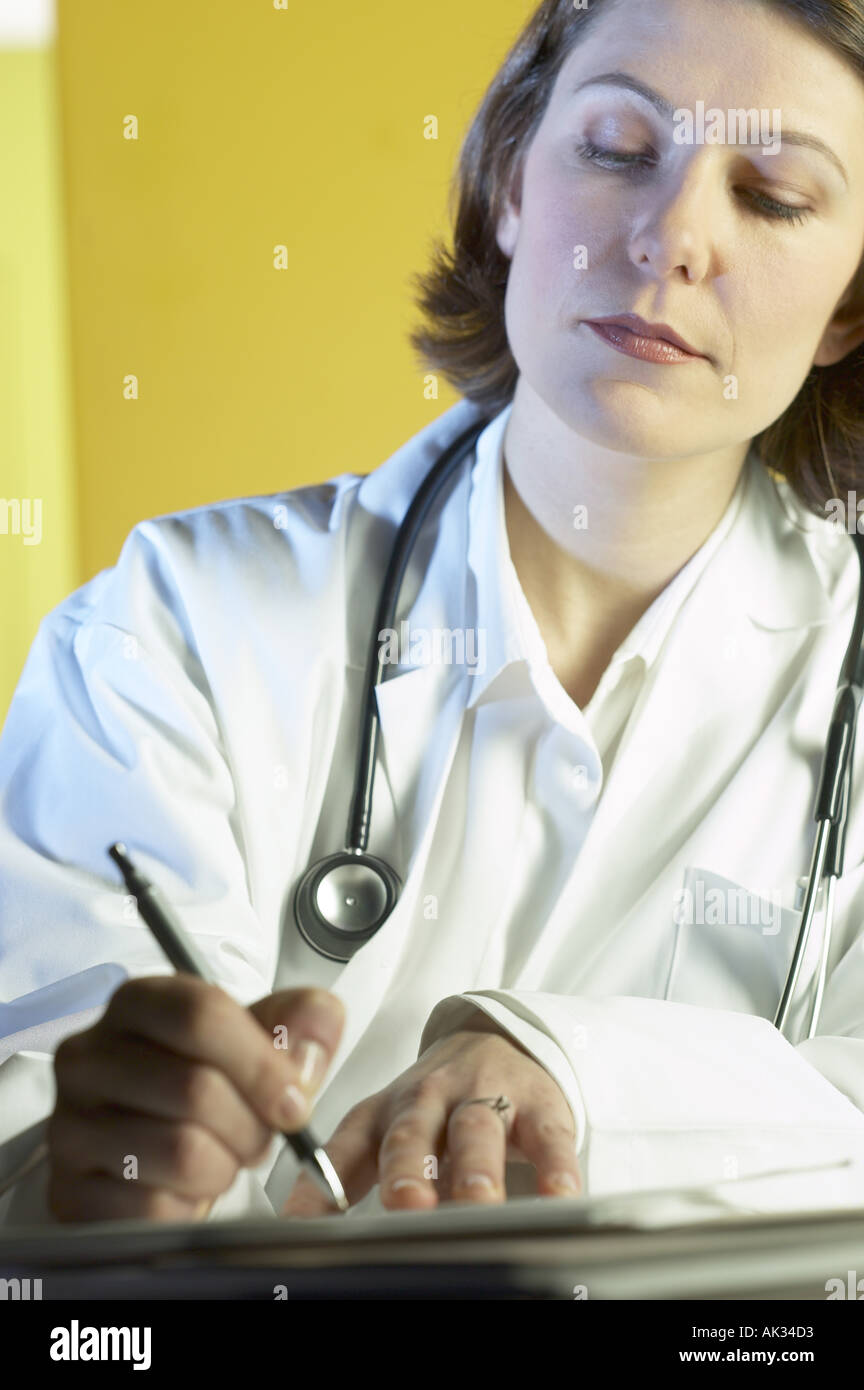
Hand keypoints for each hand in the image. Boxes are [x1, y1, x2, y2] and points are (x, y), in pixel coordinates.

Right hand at [47, 978, 343, 1221]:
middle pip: (196, 1088)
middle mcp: (90, 1057)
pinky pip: (153, 1207)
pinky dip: (189, 1206)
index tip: (294, 1099)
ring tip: (220, 1158)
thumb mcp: (256, 1040)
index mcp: (138, 1003)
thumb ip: (300, 1023)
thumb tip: (316, 1032)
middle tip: (257, 1136)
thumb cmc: (205, 1084)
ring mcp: (71, 1124)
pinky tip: (184, 1189)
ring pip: (181, 1152)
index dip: (260, 1061)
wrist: (152, 1146)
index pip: (201, 1013)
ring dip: (224, 1167)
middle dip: (250, 1125)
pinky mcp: (70, 1189)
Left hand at [281, 1016, 580, 1215]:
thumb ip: (346, 1172)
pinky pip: (548, 1136)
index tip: (308, 1222)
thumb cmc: (432, 1102)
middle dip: (409, 1166)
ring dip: (477, 1165)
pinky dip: (554, 1165)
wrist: (495, 1039)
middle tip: (406, 1202)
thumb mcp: (383, 1126)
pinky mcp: (539, 1107)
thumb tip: (298, 1227)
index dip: (327, 1181)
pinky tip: (559, 1193)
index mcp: (385, 1109)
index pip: (348, 1142)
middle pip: (414, 1130)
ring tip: (479, 1200)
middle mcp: (430, 1098)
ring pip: (478, 1128)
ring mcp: (487, 1097)